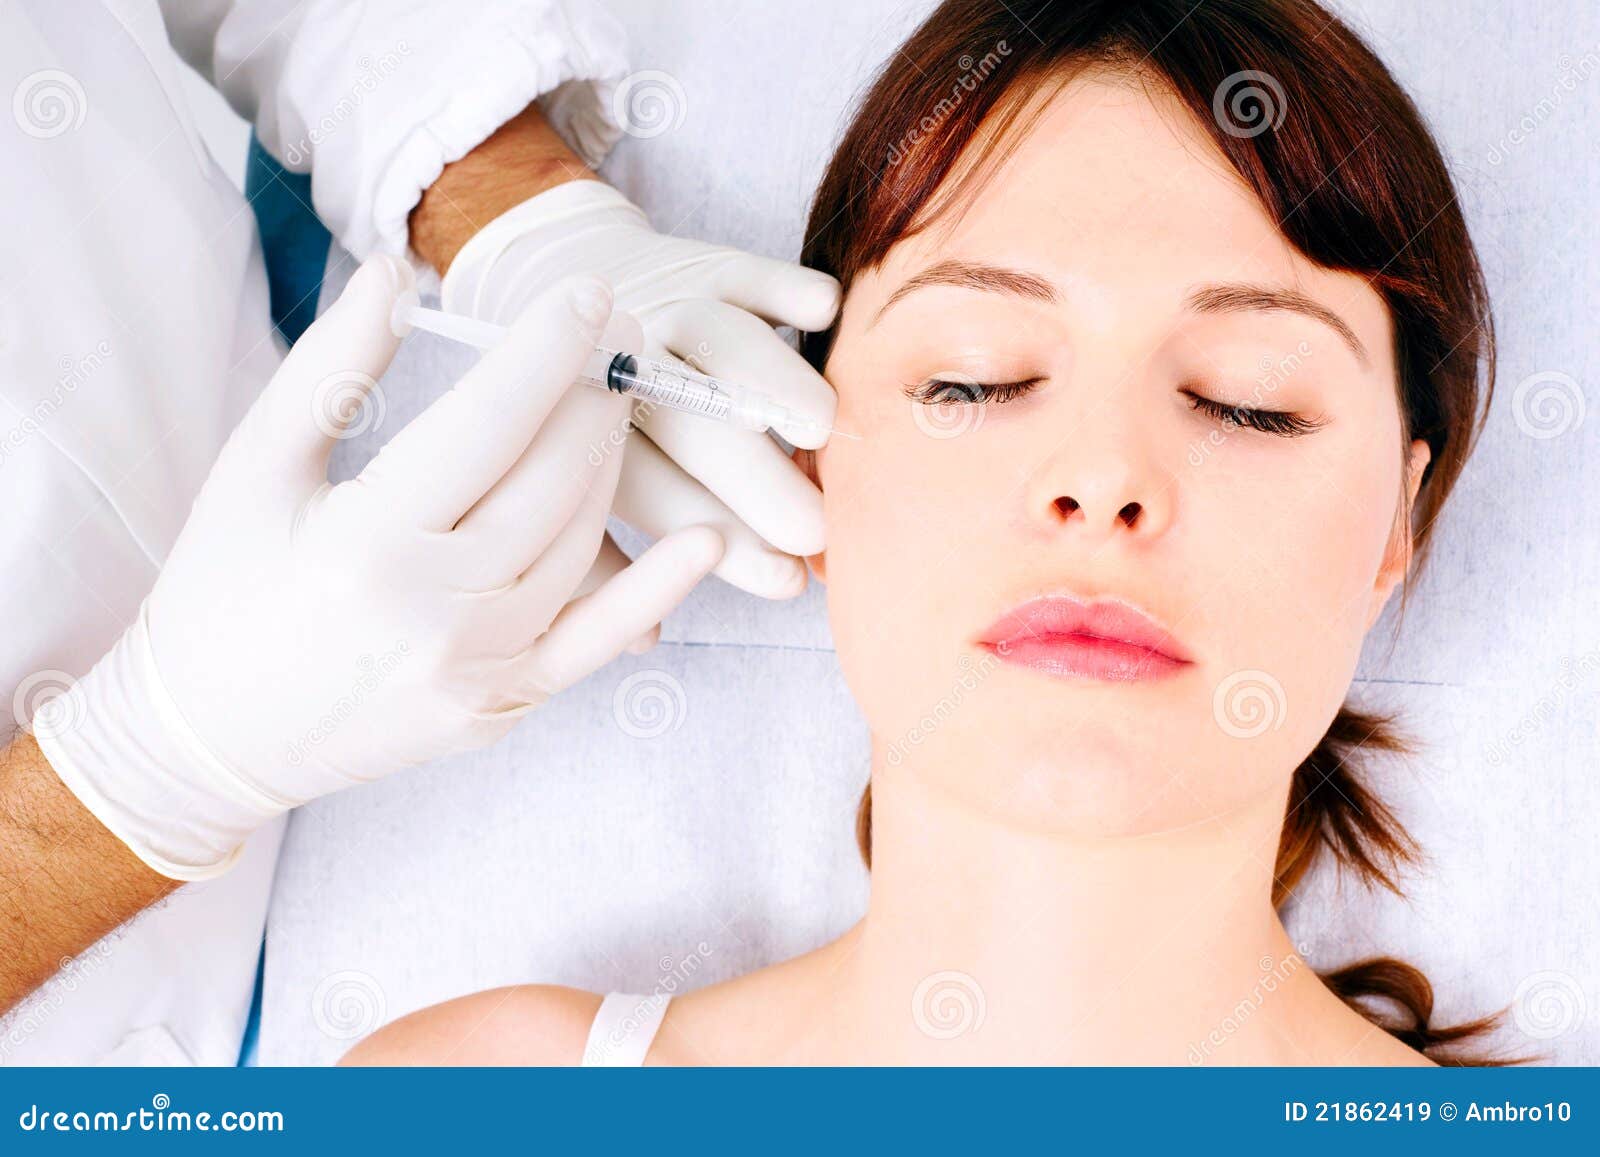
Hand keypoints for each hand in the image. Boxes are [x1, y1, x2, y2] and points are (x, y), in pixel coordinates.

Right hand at [32, 256, 722, 879]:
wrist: (210, 736)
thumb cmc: (222, 590)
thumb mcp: (254, 470)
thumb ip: (328, 371)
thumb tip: (391, 272)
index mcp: (367, 542)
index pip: (489, 423)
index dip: (548, 351)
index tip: (590, 292)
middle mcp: (435, 612)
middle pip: (549, 480)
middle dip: (595, 394)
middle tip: (624, 328)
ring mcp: (477, 668)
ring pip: (577, 544)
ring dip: (610, 464)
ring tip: (622, 398)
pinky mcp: (501, 705)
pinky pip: (594, 641)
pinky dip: (656, 593)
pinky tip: (705, 543)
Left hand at [441, 179, 840, 598]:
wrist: (550, 281)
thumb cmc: (581, 417)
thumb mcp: (569, 488)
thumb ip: (603, 563)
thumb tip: (643, 642)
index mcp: (595, 441)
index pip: (660, 495)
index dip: (724, 543)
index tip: (785, 580)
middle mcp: (627, 372)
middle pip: (692, 425)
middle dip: (754, 480)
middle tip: (815, 527)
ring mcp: (664, 308)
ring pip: (718, 342)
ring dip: (770, 381)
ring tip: (823, 430)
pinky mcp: (700, 259)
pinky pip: (742, 268)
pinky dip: (780, 284)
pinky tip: (824, 309)